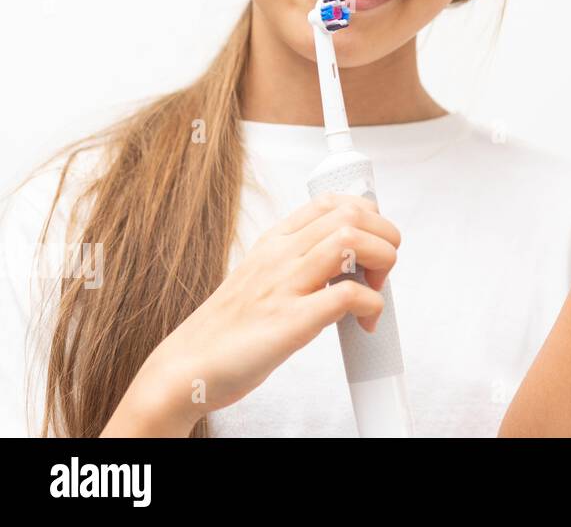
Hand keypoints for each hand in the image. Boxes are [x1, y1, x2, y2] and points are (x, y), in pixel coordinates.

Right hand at [103, 191, 399, 434]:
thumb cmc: (228, 329)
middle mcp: (279, 255)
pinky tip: (364, 321)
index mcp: (274, 242)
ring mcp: (283, 286)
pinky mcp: (289, 322)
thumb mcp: (260, 277)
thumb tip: (347, 258)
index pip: (332, 201)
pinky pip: (347, 296)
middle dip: (384, 238)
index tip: (374, 241)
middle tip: (379, 273)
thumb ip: (297, 262)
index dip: (367, 215)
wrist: (185, 368)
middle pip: (352, 215)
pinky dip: (371, 305)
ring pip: (352, 241)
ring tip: (375, 292)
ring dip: (382, 263)